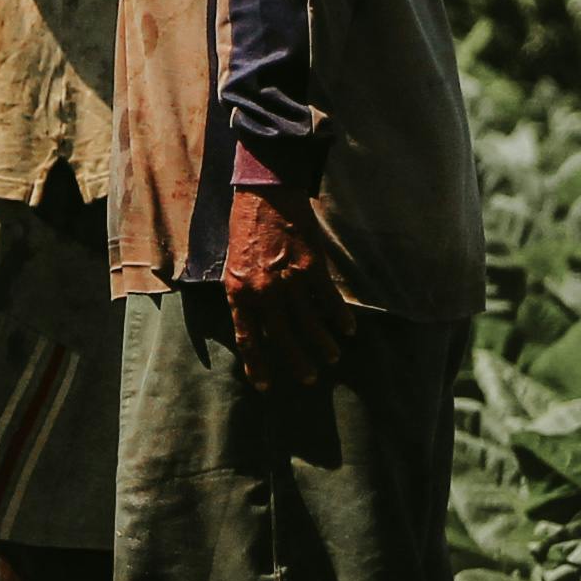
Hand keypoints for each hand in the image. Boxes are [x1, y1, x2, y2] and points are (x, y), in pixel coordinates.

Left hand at [220, 185, 352, 393]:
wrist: (265, 194)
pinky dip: (340, 317)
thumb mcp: (232, 266)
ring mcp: (290, 282)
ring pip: (309, 324)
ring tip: (331, 358)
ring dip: (322, 345)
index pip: (248, 339)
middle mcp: (264, 292)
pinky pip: (329, 301)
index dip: (257, 365)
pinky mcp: (312, 268)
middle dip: (297, 362)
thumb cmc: (245, 228)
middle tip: (309, 378)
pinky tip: (348, 328)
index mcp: (239, 293)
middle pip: (283, 338)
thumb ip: (243, 295)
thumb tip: (255, 322)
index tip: (265, 385)